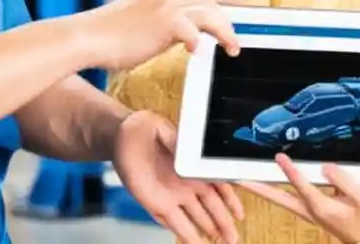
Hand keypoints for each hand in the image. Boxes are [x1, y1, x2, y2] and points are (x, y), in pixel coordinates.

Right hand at [80, 0, 249, 70]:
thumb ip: (160, 21)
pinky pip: (194, 30)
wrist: (87, 37)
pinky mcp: (164, 22)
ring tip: (233, 48)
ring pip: (210, 11)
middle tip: (250, 21)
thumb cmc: (108, 35)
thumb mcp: (139, 19)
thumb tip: (178, 32)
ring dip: (225, 30)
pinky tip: (200, 53)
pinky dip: (201, 41)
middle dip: (234, 7)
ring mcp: (166, 5)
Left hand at [113, 111, 243, 243]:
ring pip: (197, 219)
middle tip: (233, 239)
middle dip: (224, 224)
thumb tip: (190, 149)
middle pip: (212, 208)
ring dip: (210, 232)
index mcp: (194, 165)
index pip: (219, 184)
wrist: (120, 137)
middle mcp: (187, 183)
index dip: (231, 200)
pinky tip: (195, 243)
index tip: (239, 214)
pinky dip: (186, 236)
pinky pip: (175, 224)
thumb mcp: (160, 127)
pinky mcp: (156, 204)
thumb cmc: (142, 128)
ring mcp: (172, 195)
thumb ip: (177, 140)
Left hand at [239, 153, 359, 243]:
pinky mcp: (313, 211)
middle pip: (278, 198)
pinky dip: (279, 188)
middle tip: (239, 178)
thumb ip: (344, 181)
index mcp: (323, 209)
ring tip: (247, 178)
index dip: (290, 171)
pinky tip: (272, 180)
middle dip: (258, 188)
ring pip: (282, 199)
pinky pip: (292, 197)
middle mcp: (311, 212)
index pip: (302, 186)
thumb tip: (325, 168)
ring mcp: (310, 213)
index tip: (279, 157)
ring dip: (264, 189)